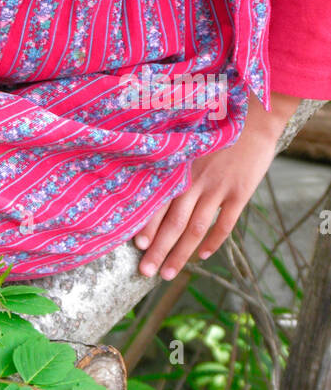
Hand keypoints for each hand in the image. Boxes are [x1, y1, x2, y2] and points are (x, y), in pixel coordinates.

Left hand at [132, 90, 300, 280]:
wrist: (252, 116)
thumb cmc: (214, 123)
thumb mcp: (187, 137)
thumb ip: (172, 160)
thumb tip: (152, 179)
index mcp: (179, 167)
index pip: (158, 203)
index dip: (146, 226)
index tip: (136, 247)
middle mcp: (194, 180)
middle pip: (173, 223)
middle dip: (158, 250)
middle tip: (146, 273)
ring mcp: (217, 188)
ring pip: (195, 229)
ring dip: (180, 254)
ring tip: (168, 273)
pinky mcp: (239, 192)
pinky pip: (224, 224)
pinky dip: (212, 242)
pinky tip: (202, 255)